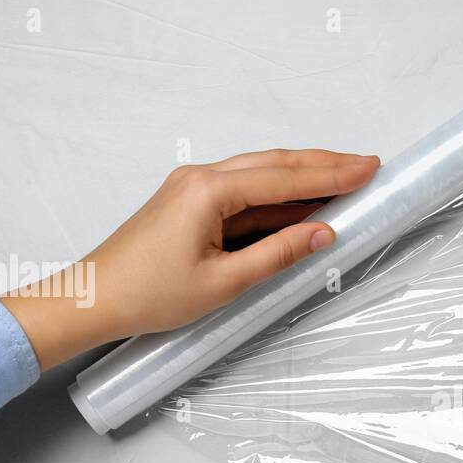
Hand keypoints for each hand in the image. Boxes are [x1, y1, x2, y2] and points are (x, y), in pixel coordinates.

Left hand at [0, 148, 380, 368]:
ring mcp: (192, 187)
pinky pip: (242, 189)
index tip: (367, 168)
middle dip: (323, 164)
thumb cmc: (149, 294)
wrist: (94, 299)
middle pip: (275, 163)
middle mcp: (200, 177)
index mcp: (209, 191)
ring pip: (259, 172)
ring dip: (302, 174)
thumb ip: (278, 253)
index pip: (284, 178)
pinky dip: (276, 192)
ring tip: (342, 177)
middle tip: (366, 164)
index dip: (332, 173)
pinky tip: (299, 199)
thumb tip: (322, 233)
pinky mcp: (188, 202)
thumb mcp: (225, 282)